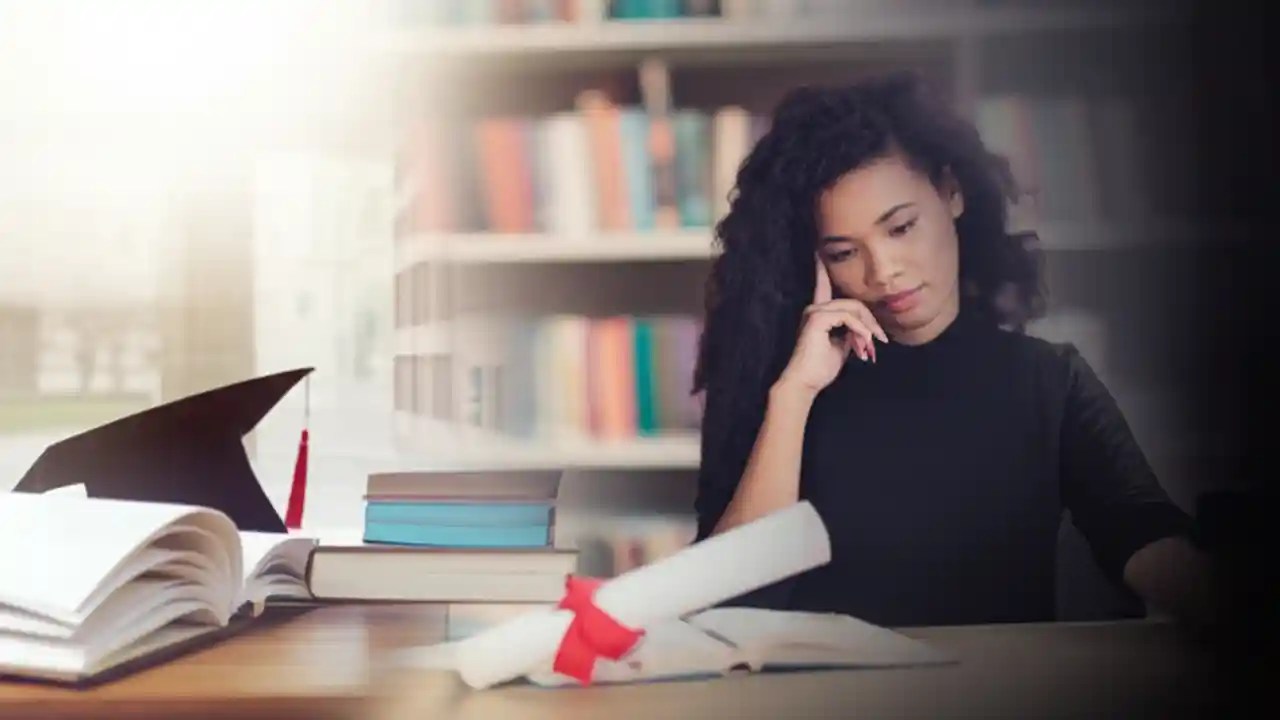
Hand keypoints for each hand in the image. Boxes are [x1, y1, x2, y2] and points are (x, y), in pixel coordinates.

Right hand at [776, 257, 887, 395]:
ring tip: (870, 346)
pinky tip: (862, 344)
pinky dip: (860, 330)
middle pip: (853, 302)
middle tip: (879, 340)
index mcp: (819, 313)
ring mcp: (815, 312)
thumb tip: (864, 329)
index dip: (821, 269)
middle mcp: (815, 308)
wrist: (805, 383)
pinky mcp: (818, 318)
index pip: (823, 286)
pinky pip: (848, 316)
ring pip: (853, 308)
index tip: (818, 250)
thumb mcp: (841, 347)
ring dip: (867, 328)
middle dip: (870, 321)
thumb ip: (850, 333)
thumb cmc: (820, 368)